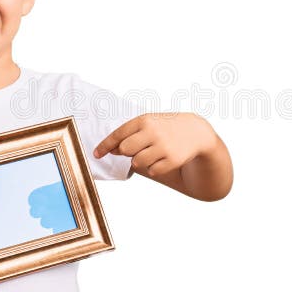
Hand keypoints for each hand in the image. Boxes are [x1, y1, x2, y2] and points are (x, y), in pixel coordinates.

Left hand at [93, 112, 216, 176]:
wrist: (195, 132)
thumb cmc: (165, 127)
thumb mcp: (148, 124)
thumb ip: (129, 134)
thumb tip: (110, 150)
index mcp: (144, 120)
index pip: (118, 134)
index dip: (104, 146)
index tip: (96, 154)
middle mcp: (152, 132)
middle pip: (124, 150)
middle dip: (125, 152)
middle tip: (136, 148)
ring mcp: (163, 147)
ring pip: (137, 162)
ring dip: (140, 160)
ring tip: (152, 152)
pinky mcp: (172, 160)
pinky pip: (151, 171)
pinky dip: (153, 167)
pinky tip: (162, 158)